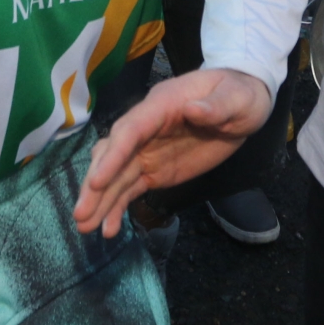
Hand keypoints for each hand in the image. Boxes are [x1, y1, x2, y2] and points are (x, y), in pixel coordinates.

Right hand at [74, 69, 273, 236]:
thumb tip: (193, 110)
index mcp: (161, 106)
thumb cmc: (238, 95)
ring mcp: (147, 150)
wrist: (242, 103)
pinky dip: (117, 207)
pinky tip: (109, 229)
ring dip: (99, 200)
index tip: (96, 181)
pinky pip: (130, 188)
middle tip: (81, 214)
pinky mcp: (154, 170)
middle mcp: (145, 128)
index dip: (113, 155)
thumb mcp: (236, 98)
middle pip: (113, 154)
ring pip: (116, 176)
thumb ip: (215, 106)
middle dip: (96, 183)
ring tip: (85, 228)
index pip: (130, 130)